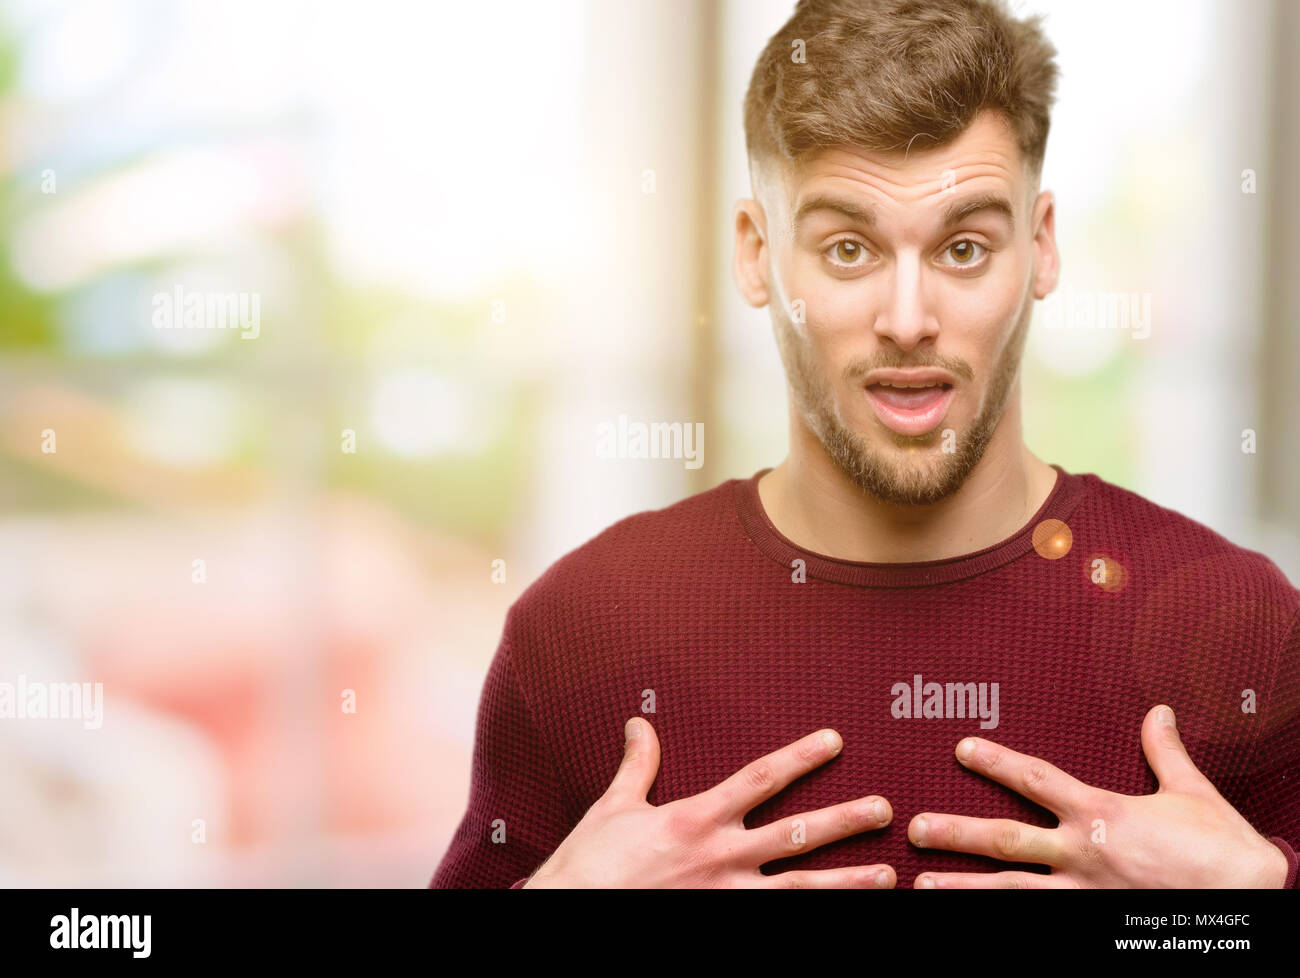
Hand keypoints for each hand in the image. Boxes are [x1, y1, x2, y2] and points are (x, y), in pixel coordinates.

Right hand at [524, 717, 895, 887]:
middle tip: (885, 809)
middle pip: (796, 833)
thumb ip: (637, 765)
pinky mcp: (724, 924)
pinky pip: (777, 921)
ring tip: (888, 875)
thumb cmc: (590, 863)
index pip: (761, 778)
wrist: (573, 909)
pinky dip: (811, 918)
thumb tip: (638, 723)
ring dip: (847, 881)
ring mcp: (726, 897)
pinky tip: (842, 915)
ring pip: (800, 887)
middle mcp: (720, 856)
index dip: (801, 757)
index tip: (835, 741)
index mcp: (696, 817)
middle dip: (844, 820)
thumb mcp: (614, 807)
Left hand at [908, 705, 1288, 887]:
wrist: (1249, 899)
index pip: (1036, 778)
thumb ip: (1164, 752)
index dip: (997, 761)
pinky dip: (1001, 920)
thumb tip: (1158, 712)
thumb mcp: (1192, 793)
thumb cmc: (1222, 848)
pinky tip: (966, 920)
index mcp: (1103, 812)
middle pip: (1005, 839)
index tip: (962, 748)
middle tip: (913, 827)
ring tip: (919, 886)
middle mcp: (1083, 853)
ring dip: (963, 887)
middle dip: (957, 832)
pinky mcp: (1093, 921)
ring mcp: (1084, 892)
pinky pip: (1037, 920)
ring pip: (1010, 890)